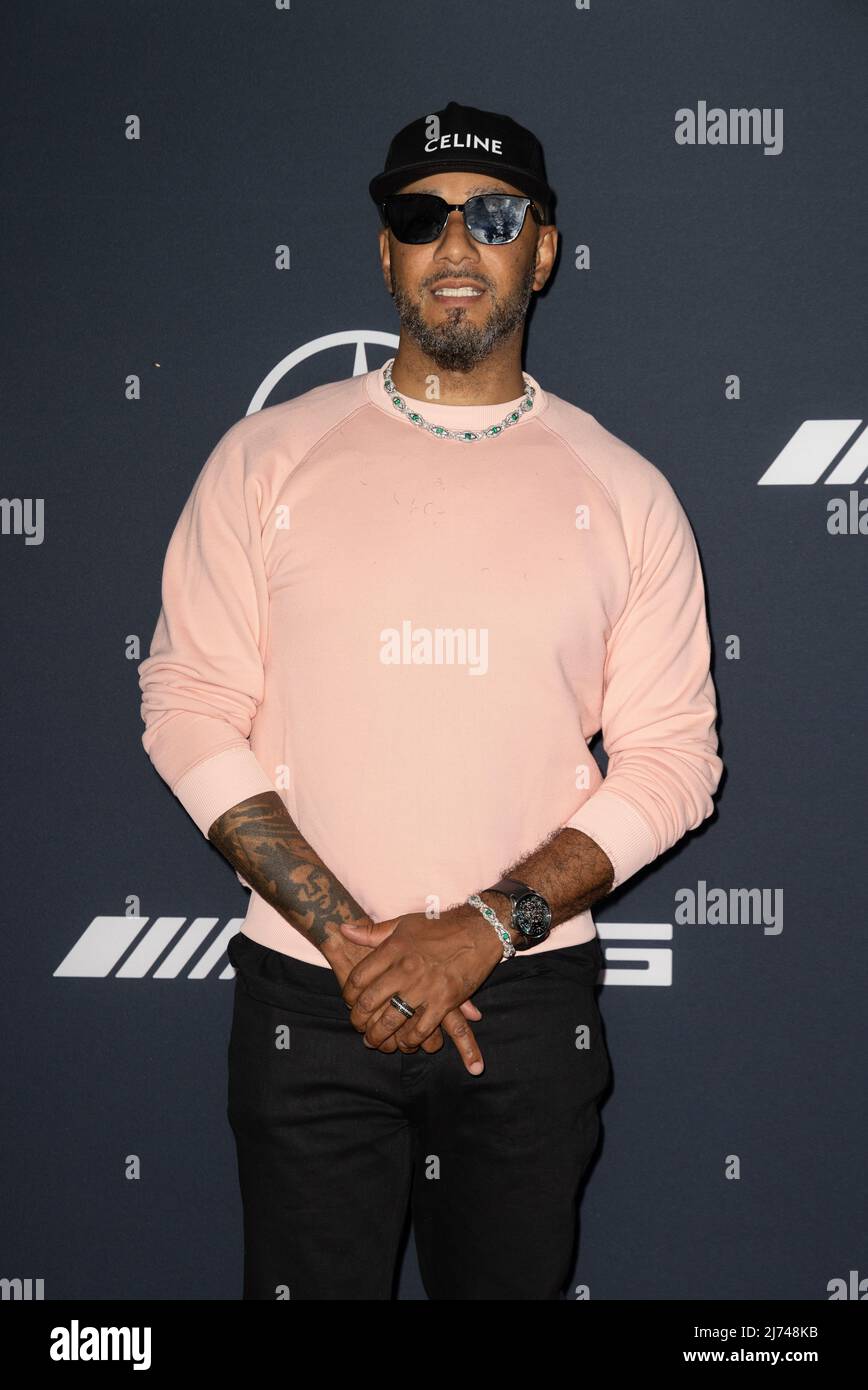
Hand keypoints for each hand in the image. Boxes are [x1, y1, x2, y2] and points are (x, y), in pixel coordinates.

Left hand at [337, 908, 504, 1074]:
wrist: (479, 930)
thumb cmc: (439, 926)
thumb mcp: (403, 923)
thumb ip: (372, 931)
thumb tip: (343, 929)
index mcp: (393, 949)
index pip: (359, 977)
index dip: (349, 994)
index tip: (350, 1001)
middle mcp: (405, 969)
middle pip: (370, 1002)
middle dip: (359, 1020)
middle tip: (358, 1027)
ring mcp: (424, 987)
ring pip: (392, 1020)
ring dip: (379, 1035)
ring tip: (374, 1041)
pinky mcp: (444, 1001)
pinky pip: (421, 1029)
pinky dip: (410, 1040)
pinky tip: (405, 1042)